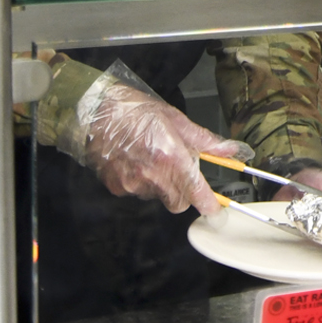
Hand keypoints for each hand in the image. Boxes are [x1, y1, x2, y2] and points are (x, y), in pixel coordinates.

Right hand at [74, 76, 233, 217]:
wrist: (94, 112)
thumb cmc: (134, 111)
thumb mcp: (175, 119)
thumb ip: (203, 140)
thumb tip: (228, 149)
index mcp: (171, 156)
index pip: (196, 190)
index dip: (209, 204)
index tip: (216, 211)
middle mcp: (152, 175)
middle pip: (178, 202)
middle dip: (183, 192)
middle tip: (178, 170)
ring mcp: (133, 184)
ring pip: (157, 197)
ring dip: (160, 185)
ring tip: (150, 158)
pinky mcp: (117, 187)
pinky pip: (137, 192)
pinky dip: (141, 182)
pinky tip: (134, 162)